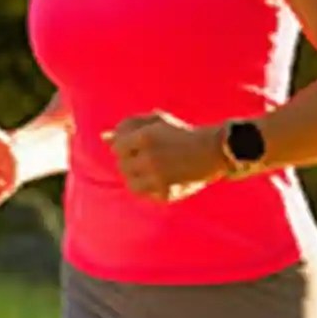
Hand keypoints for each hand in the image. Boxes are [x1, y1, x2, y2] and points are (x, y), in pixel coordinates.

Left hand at [103, 111, 226, 201]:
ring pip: (130, 184)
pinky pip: (146, 195)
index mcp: (146, 137)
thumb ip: (129, 126)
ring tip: (151, 171)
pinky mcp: (166, 194)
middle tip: (148, 158)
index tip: (139, 147)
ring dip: (137, 177)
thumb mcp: (157, 123)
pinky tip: (161, 180)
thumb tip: (103, 137)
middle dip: (131, 162)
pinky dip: (150, 189)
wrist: (213, 152)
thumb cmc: (182, 134)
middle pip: (122, 166)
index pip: (117, 148)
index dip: (126, 147)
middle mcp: (150, 159)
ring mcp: (158, 179)